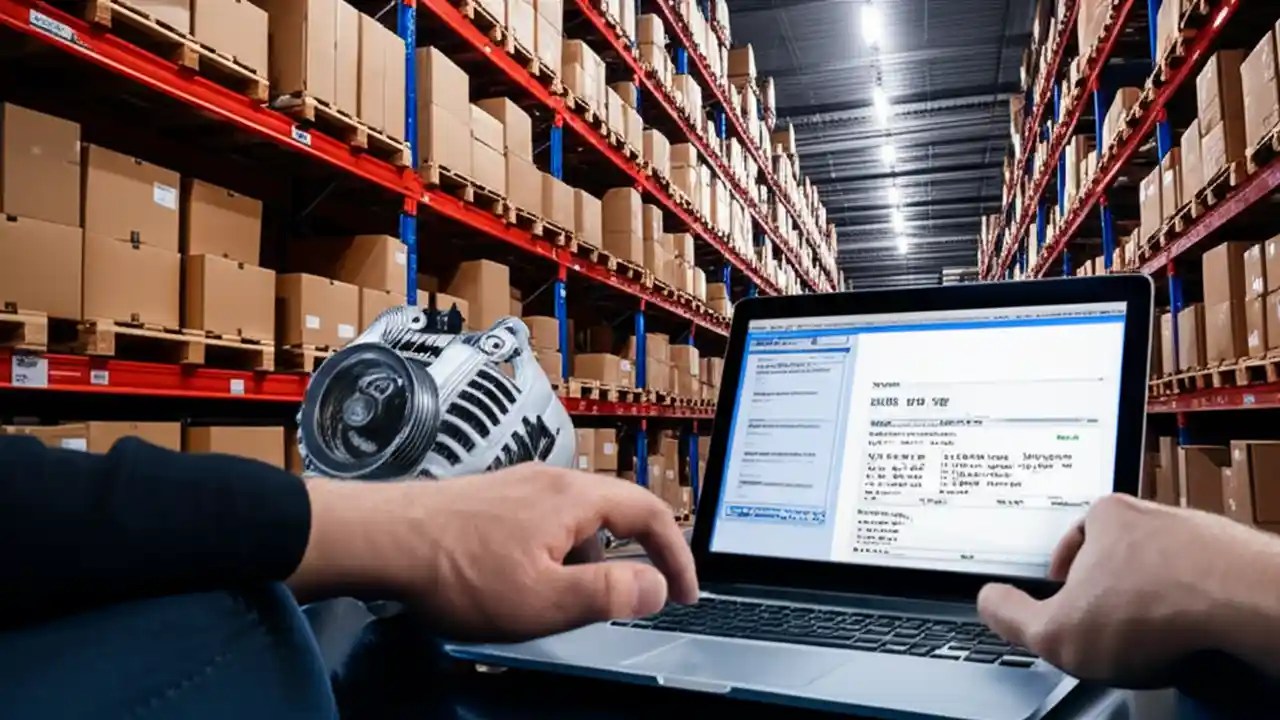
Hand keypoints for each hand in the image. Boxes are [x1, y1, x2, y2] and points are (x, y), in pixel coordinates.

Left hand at [290, 463, 698, 640]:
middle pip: (618, 513)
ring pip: (580, 520)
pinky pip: (547, 522)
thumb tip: (656, 588)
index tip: (685, 590)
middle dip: (635, 558)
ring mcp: (522, 486)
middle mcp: (554, 482)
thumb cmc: (457, 569)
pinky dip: (559, 552)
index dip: (678, 554)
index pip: (652, 514)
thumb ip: (608, 594)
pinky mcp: (496, 499)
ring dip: (591, 559)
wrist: (385, 540)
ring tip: (571, 599)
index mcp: (576, 499)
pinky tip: (530, 581)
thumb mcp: (544, 599)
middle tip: (639, 597)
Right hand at [977, 494, 1279, 685]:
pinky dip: (1197, 607)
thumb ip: (1009, 615)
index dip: (1064, 579)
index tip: (1068, 604)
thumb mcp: (1054, 630)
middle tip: (1109, 625)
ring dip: (1158, 598)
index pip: (1072, 541)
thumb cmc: (1154, 610)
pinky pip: (1207, 582)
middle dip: (1113, 589)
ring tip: (1153, 637)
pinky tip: (1192, 636)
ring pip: (1166, 567)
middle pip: (1120, 553)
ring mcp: (1199, 534)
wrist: (1243, 605)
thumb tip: (986, 602)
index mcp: (1104, 516)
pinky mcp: (1237, 557)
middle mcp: (1153, 515)